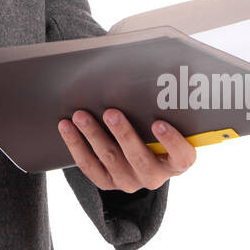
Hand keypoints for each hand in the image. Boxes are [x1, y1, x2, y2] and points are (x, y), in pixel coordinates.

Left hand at [58, 109, 194, 191]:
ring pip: (110, 159)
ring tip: (81, 115)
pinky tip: (66, 127)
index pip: (182, 157)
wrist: (136, 152)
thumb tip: (149, 67)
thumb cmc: (152, 126)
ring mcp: (129, 181)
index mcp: (176, 162)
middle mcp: (154, 176)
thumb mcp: (163, 120)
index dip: (172, 142)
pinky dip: (76, 145)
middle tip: (111, 112)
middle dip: (123, 134)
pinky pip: (89, 166)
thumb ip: (160, 104)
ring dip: (94, 135)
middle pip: (140, 158)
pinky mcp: (106, 183)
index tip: (158, 122)